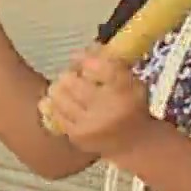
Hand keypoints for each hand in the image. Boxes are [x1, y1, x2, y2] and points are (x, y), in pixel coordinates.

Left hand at [43, 46, 159, 157]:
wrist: (135, 142)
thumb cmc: (131, 104)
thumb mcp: (129, 79)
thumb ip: (109, 62)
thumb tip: (85, 48)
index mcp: (124, 88)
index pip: (93, 64)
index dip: (84, 59)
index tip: (83, 62)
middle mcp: (107, 106)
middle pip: (69, 79)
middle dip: (70, 74)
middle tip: (75, 77)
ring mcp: (90, 124)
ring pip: (58, 94)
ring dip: (60, 89)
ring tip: (70, 91)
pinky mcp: (77, 136)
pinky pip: (55, 112)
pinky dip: (58, 106)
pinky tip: (68, 106)